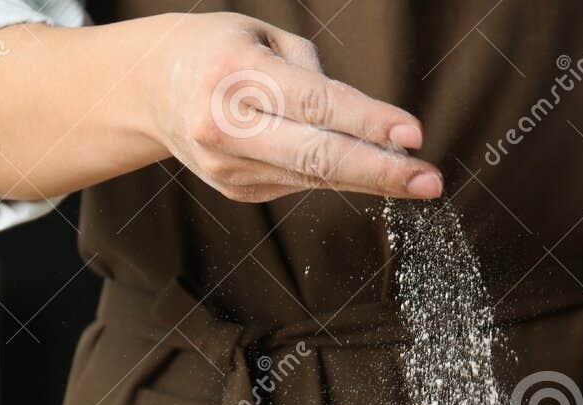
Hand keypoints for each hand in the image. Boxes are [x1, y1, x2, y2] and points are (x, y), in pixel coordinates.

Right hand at [135, 12, 441, 202]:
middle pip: (316, 157)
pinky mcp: (236, 189)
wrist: (151, 88)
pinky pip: (300, 182)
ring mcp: (228, 167)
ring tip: (416, 179)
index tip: (413, 135)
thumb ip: (314, 77)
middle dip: (380, 171)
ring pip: (314, 177)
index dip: (367, 122)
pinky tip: (354, 164)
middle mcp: (225, 127)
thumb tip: (369, 126)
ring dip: (369, 177)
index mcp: (233, 74)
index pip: (314, 104)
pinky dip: (333, 174)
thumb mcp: (263, 37)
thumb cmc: (221, 50)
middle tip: (431, 182)